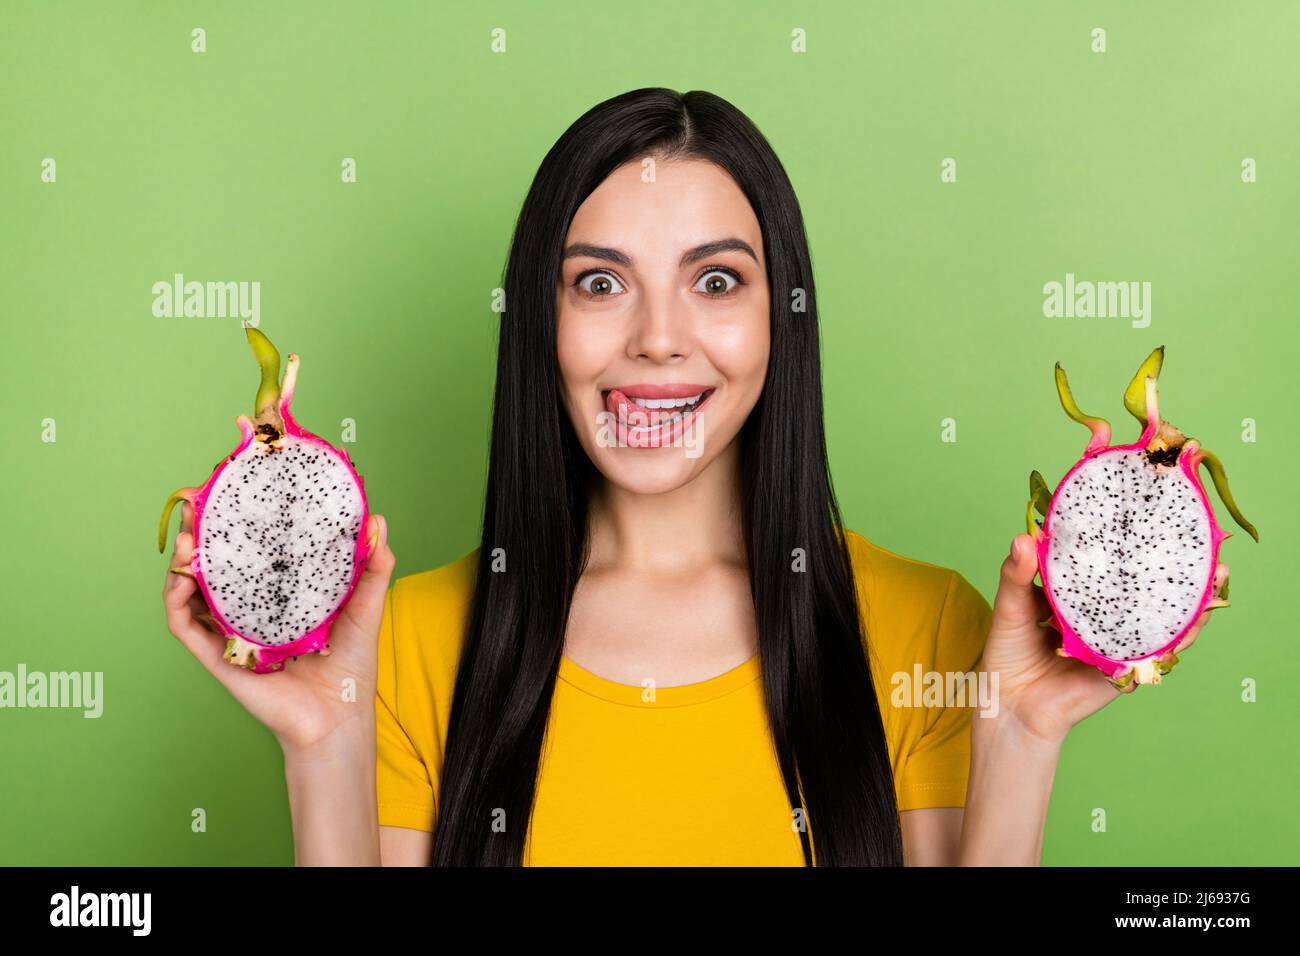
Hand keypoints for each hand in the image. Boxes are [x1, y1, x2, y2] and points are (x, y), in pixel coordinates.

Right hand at [161, 490, 395, 753]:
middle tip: (198, 500)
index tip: (232, 487)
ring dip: (182, 561)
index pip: (253, 550)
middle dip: (202, 532)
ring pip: (191, 591)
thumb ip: (373, 566)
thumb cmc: (351, 664)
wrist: (338, 717)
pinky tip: (182, 579)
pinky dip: (176, 602)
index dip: (239, 520)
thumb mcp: (365, 606)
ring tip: (187, 536)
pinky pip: (186, 627)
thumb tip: (378, 520)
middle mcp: (251, 609)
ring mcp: (230, 631)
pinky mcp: (218, 657)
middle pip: (215, 564)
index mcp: (280, 594)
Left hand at [978, 533, 1227, 744]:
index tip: (1153, 515)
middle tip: (1204, 545)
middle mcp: (1101, 614)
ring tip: (1215, 579)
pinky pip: (1156, 651)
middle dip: (1175, 569)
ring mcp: (1116, 640)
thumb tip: (1024, 538)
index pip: (1108, 562)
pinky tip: (1195, 621)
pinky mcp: (1124, 667)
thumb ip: (1016, 576)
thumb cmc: (1007, 653)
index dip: (1131, 541)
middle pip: (1143, 587)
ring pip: (1159, 617)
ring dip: (1189, 601)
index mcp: (1076, 594)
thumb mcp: (1010, 607)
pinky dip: (1179, 637)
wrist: (1012, 705)